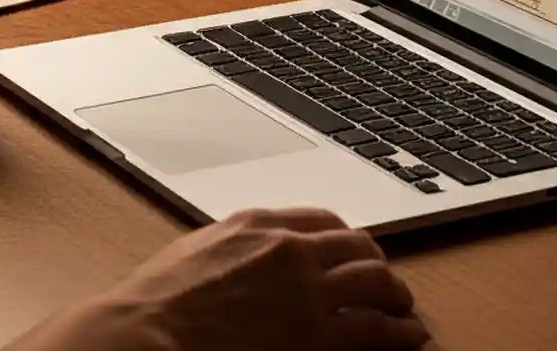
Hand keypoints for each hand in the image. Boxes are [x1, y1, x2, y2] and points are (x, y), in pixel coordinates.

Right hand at [7, 208, 429, 350]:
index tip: (350, 252)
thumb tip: (246, 263)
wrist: (145, 336)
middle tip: (384, 281)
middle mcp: (292, 250)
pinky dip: (401, 331)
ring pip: (377, 281)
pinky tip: (411, 335)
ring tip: (404, 308)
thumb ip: (233, 250)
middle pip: (357, 246)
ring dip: (396, 294)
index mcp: (258, 224)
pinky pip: (377, 329)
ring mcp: (309, 292)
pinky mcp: (319, 335)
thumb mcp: (196, 254)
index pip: (322, 221)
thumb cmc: (153, 305)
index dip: (345, 240)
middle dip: (376, 263)